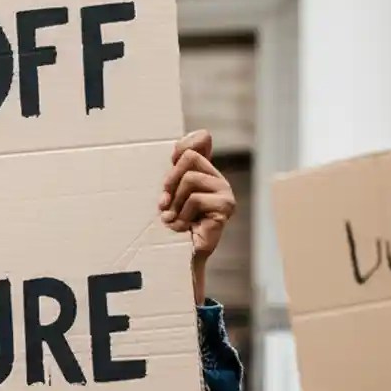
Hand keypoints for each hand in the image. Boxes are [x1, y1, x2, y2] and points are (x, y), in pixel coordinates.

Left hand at [159, 130, 234, 304]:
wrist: (176, 256)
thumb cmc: (167, 224)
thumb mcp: (167, 191)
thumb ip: (177, 165)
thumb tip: (203, 134)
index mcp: (204, 172)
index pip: (198, 139)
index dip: (181, 147)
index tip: (169, 167)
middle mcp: (218, 179)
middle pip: (188, 157)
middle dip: (169, 181)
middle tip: (164, 204)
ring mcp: (225, 193)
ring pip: (189, 178)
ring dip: (175, 202)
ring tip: (174, 219)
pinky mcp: (226, 208)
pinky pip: (195, 198)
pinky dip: (183, 215)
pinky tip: (184, 227)